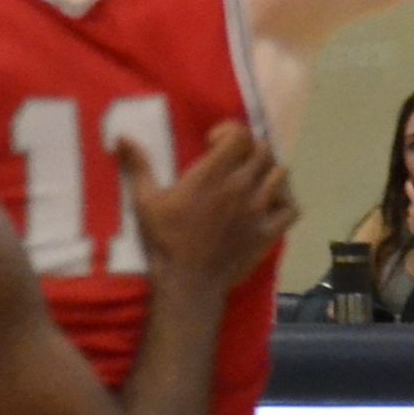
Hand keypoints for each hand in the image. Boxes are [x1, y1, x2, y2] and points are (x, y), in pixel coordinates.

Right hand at [123, 122, 296, 292]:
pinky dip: (285, 202)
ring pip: (281, 174)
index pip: (240, 135)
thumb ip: (138, 166)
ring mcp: (259, 210)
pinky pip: (292, 208)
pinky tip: (271, 204)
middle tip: (234, 161)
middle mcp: (241, 187)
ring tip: (254, 180)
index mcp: (213, 175)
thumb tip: (121, 137)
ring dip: (268, 172)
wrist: (188, 282)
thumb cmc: (165, 241)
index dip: (230, 132)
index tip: (214, 143)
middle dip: (249, 150)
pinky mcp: (269, 232)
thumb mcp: (146, 201)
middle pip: (263, 150)